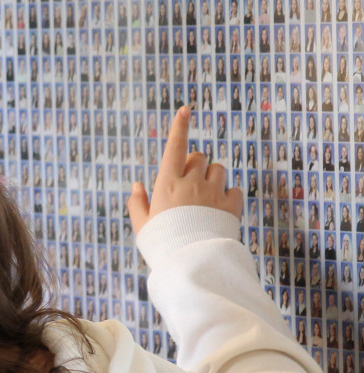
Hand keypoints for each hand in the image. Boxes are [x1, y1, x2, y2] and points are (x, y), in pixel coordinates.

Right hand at [127, 107, 242, 235]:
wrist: (191, 263)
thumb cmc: (162, 244)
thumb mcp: (142, 226)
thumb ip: (138, 203)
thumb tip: (137, 185)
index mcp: (166, 184)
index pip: (174, 147)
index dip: (179, 126)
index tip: (185, 109)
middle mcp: (191, 183)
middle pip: (198, 157)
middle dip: (195, 164)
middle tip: (190, 184)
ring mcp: (213, 193)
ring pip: (218, 170)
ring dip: (213, 177)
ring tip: (206, 199)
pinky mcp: (231, 205)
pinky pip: (235, 190)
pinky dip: (229, 196)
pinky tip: (221, 210)